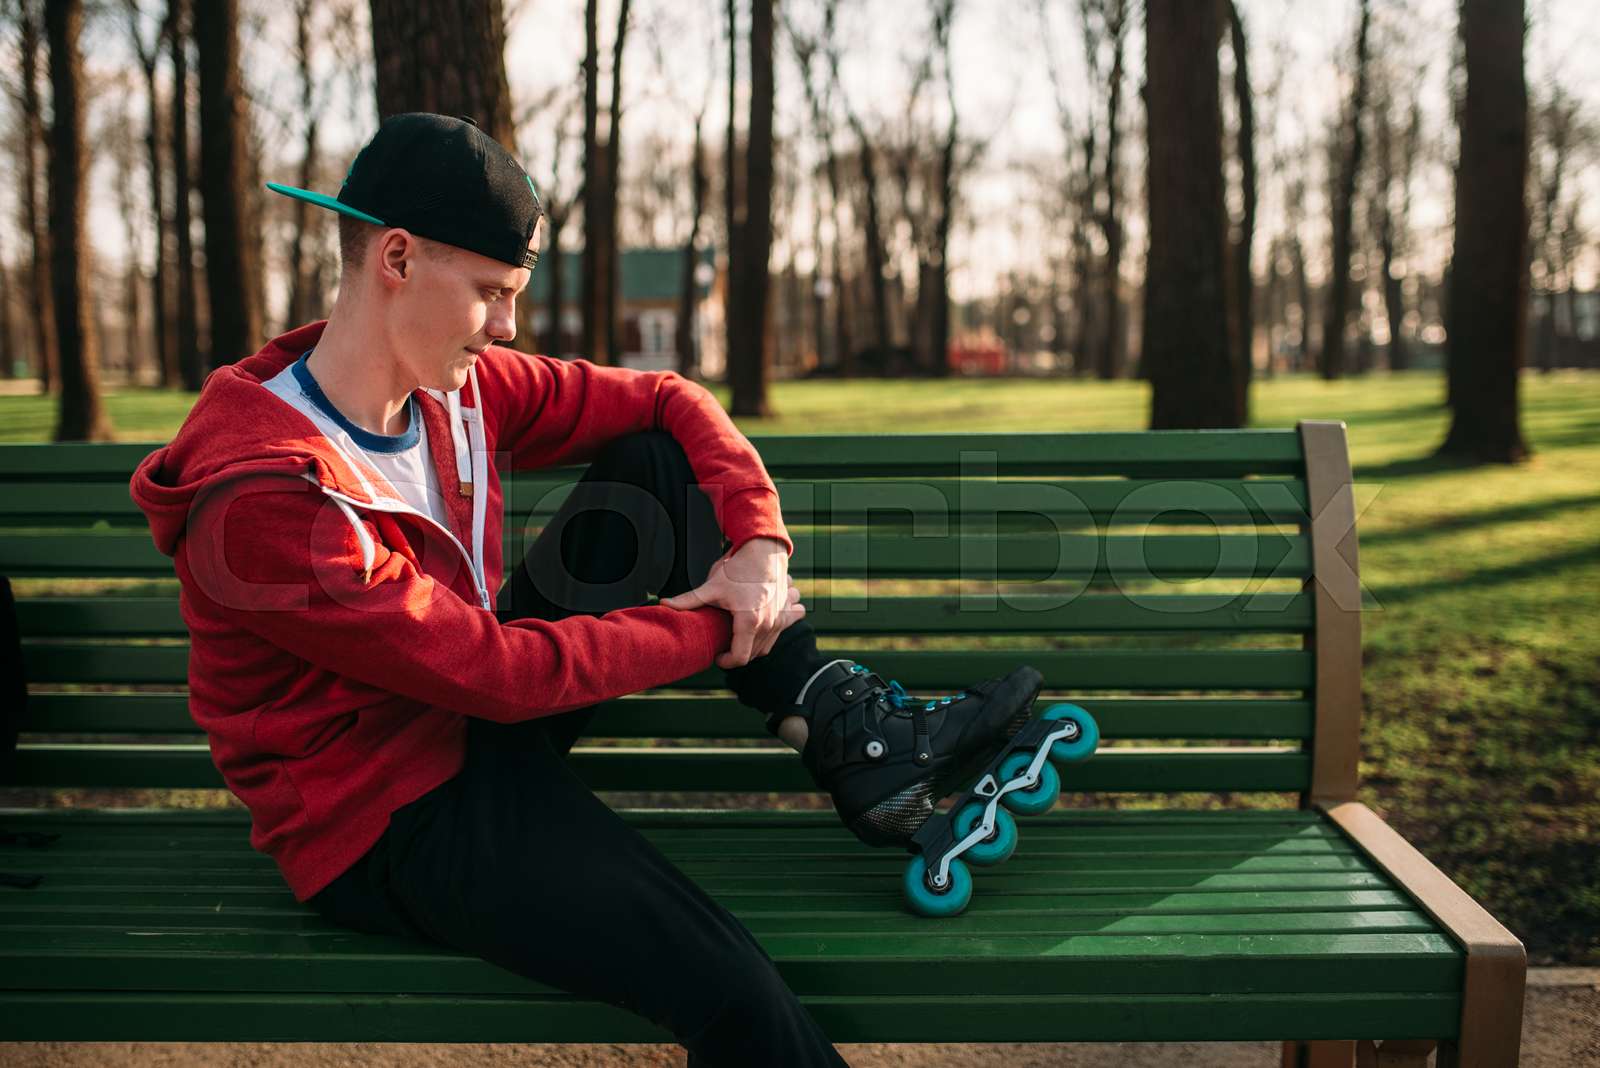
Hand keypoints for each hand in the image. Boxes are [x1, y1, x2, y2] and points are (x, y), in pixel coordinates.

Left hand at [659, 537, 804, 668]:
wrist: (766, 551)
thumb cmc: (741, 568)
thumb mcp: (713, 586)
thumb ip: (689, 600)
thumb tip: (664, 604)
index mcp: (749, 622)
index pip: (739, 658)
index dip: (726, 662)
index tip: (717, 656)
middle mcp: (768, 624)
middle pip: (751, 655)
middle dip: (736, 654)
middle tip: (722, 645)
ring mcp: (779, 620)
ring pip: (764, 648)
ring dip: (750, 648)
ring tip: (736, 639)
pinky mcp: (785, 615)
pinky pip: (776, 637)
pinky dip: (765, 639)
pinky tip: (755, 631)